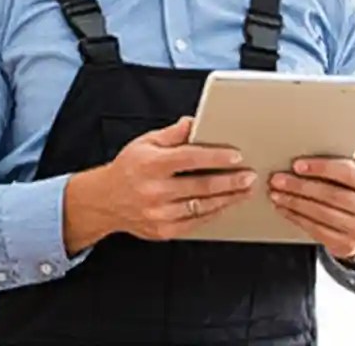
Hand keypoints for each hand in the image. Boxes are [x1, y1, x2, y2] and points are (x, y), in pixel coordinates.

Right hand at [64, 116, 255, 250]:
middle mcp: (154, 190)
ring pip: (202, 206)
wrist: (104, 201)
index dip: (216, 157)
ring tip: (243, 190)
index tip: (236, 156)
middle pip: (201, 185)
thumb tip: (194, 123)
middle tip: (249, 176)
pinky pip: (196, 223)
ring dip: (228, 198)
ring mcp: (159, 213)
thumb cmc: (128, 169)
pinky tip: (224, 204)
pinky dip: (213, 213)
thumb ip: (172, 134)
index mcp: (150, 164)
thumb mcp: (144, 143)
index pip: (190, 158)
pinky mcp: (163, 230)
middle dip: (231, 181)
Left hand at [267, 140, 354, 261]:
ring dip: (293, 202)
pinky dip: (296, 218)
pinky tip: (283, 208)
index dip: (321, 168)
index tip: (297, 165)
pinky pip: (316, 230)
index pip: (348, 173)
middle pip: (331, 195)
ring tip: (275, 193)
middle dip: (300, 186)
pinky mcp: (347, 246)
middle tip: (277, 179)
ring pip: (321, 214)